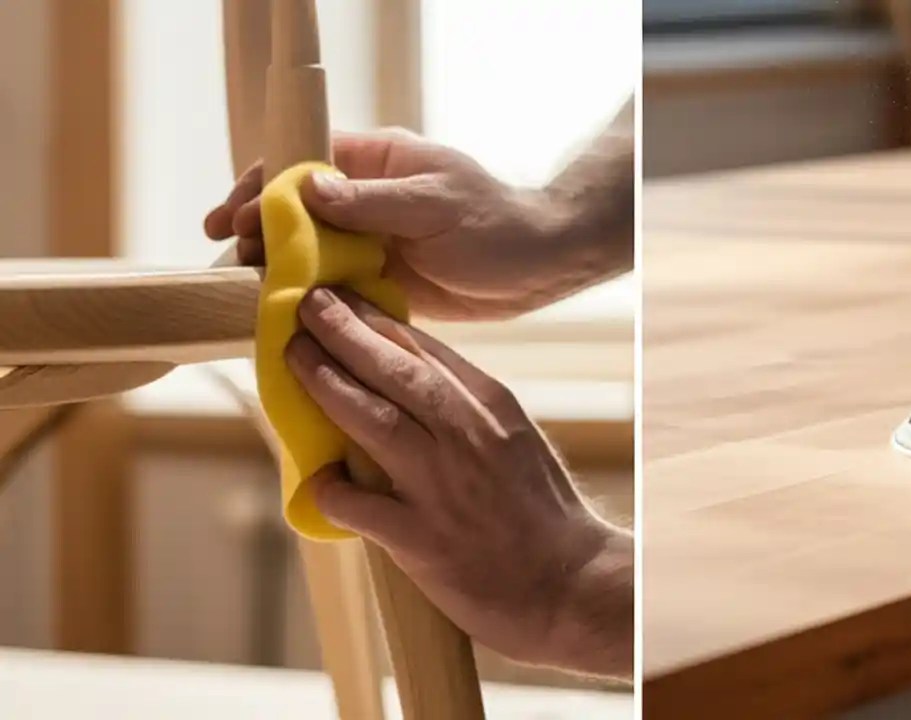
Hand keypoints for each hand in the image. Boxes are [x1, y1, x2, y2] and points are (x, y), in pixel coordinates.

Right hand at [206, 130, 614, 319]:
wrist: (540, 266)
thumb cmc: (495, 223)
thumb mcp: (433, 204)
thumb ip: (371, 200)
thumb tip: (307, 189)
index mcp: (375, 163)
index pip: (302, 164)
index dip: (261, 186)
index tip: (232, 217)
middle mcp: (365, 199)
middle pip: (294, 209)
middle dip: (257, 229)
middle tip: (229, 257)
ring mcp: (370, 240)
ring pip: (308, 249)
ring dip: (275, 266)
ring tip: (243, 287)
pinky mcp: (380, 280)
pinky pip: (334, 286)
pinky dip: (306, 297)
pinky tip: (280, 314)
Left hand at [285, 286, 632, 677]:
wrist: (570, 583)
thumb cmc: (542, 511)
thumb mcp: (516, 438)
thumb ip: (467, 408)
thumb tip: (410, 374)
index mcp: (493, 407)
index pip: (426, 350)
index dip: (375, 320)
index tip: (340, 298)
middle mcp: (467, 436)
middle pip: (394, 370)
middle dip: (343, 331)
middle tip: (306, 304)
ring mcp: (441, 486)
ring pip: (371, 418)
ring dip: (325, 382)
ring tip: (294, 355)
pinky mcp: (420, 538)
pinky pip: (357, 503)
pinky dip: (329, 486)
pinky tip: (313, 477)